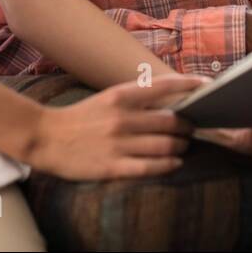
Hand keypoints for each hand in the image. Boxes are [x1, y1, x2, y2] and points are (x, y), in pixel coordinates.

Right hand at [27, 75, 206, 180]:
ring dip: (181, 146)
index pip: (163, 87)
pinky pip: (150, 167)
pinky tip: (174, 162)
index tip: (207, 85)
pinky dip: (168, 164)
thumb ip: (135, 98)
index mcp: (120, 97)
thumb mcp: (107, 99)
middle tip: (193, 127)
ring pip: (165, 145)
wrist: (45, 138)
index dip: (190, 85)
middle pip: (170, 121)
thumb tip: (170, 100)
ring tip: (184, 145)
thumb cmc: (80, 118)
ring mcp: (117, 143)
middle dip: (187, 125)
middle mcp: (121, 118)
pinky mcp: (112, 166)